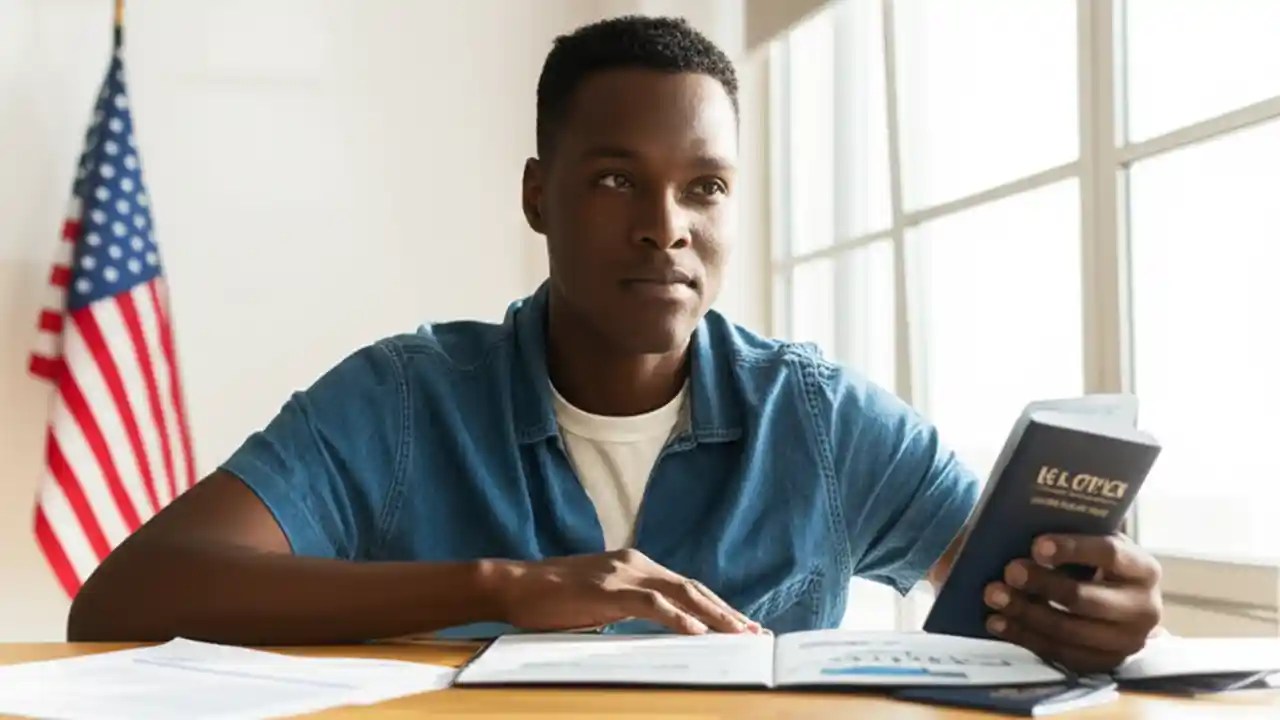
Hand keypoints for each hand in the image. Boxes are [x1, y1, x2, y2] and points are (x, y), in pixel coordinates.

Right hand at [488, 549, 761, 634]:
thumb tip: (653, 630)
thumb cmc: (551, 600)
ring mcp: (622, 574)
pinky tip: (698, 632)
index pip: (687, 586)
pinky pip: (652, 605)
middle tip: (756, 635)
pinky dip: (678, 618)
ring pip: (681, 593)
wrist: (514, 586)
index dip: (717, 607)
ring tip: (739, 636)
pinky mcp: (608, 590)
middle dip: (727, 612)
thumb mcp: (599, 602)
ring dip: (714, 617)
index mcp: (635, 565)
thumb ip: (627, 608)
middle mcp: (635, 563)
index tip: (742, 626)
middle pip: (693, 588)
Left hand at [982, 533, 1161, 672]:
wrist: (1121, 603)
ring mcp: (1125, 642)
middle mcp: (1144, 610)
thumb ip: (1072, 534)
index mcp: (1143, 569)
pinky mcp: (1102, 664)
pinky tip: (997, 622)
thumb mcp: (1096, 543)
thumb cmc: (1098, 564)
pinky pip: (1058, 653)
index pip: (1109, 554)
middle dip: (1043, 584)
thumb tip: (1019, 525)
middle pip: (1085, 599)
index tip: (1036, 546)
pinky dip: (1024, 636)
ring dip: (1025, 613)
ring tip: (993, 596)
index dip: (1072, 549)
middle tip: (1009, 571)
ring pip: (1068, 631)